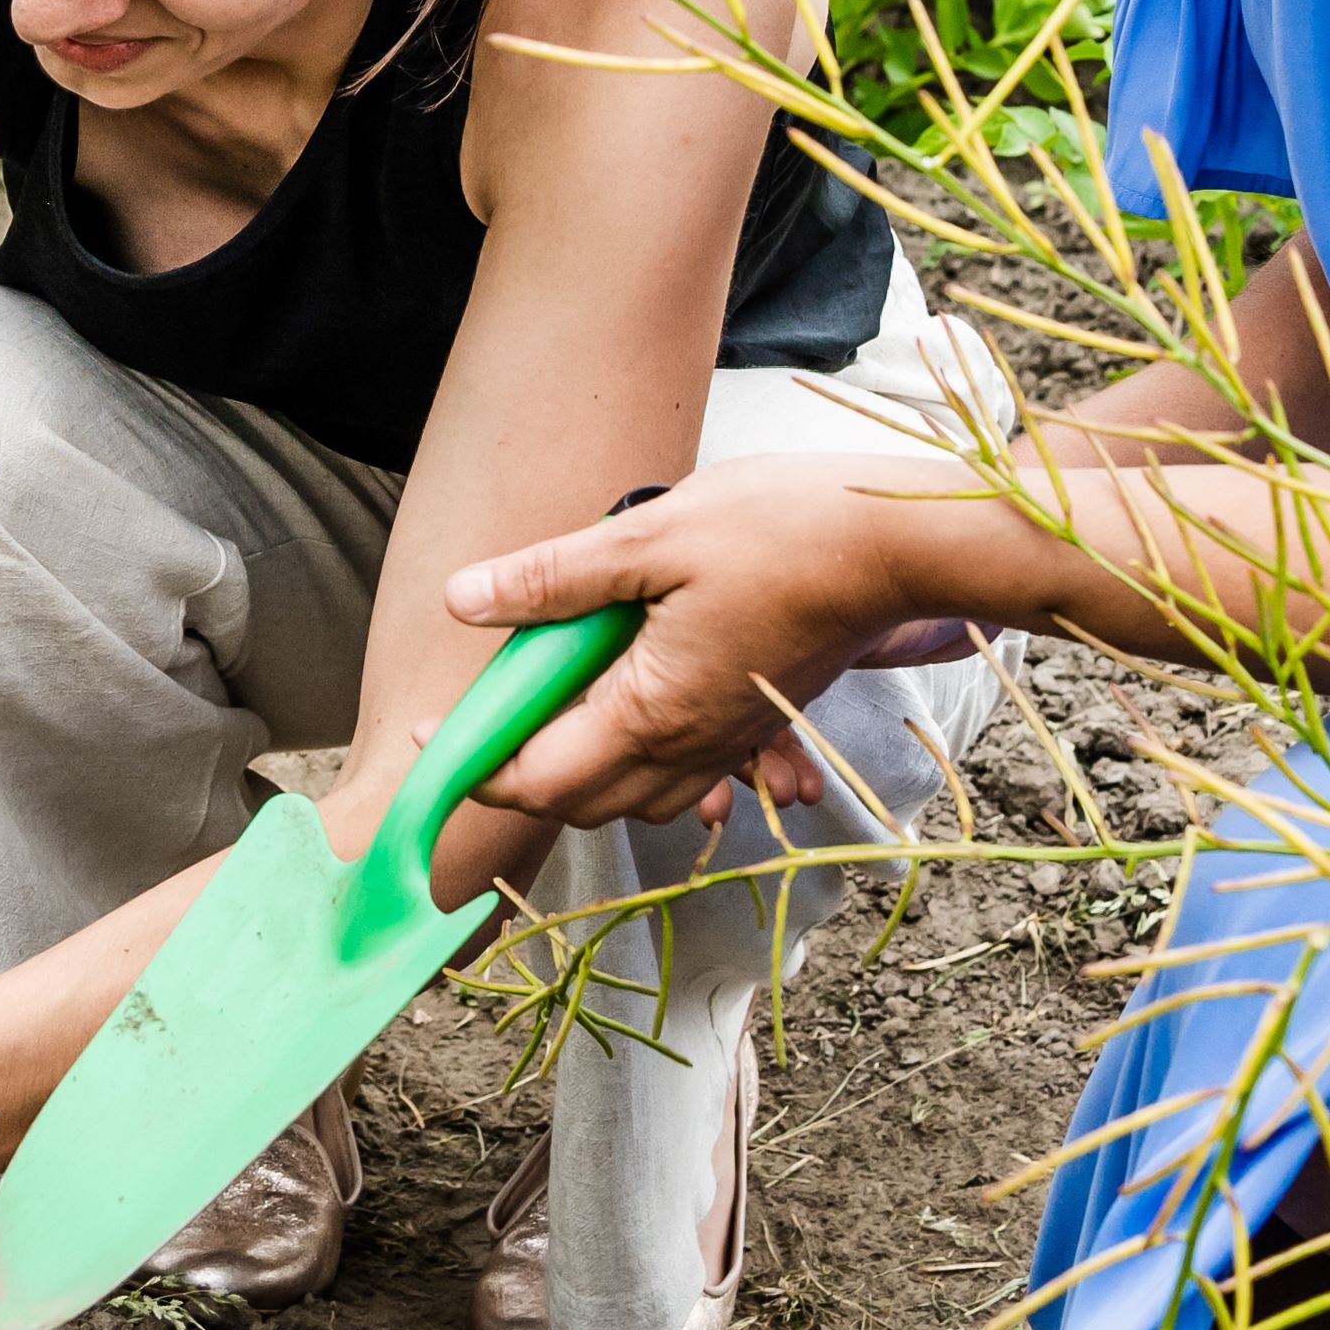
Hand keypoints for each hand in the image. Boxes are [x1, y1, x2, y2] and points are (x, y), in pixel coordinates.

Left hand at [444, 449, 967, 822]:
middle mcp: (687, 746)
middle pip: (576, 800)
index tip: (428, 734)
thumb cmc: (782, 530)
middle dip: (517, 775)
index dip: (471, 765)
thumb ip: (553, 579)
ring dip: (576, 770)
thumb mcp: (650, 538)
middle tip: (481, 712)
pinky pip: (681, 774)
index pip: (534, 774)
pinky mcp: (755, 721)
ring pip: (630, 796)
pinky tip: (626, 699)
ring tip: (546, 703)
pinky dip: (638, 761)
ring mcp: (726, 740)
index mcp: (649, 710)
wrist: (900, 546)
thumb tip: (463, 601)